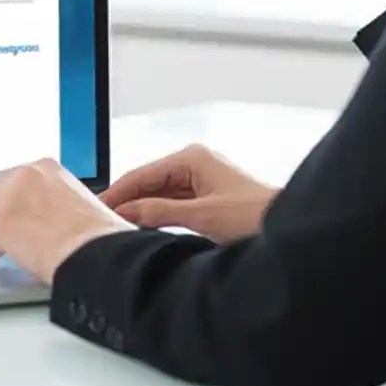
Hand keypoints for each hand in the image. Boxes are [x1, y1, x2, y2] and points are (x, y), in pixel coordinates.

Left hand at [0, 158, 134, 283]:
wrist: (102, 256)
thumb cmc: (102, 243)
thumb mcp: (85, 211)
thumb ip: (63, 209)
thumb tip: (58, 226)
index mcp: (53, 171)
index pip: (15, 179)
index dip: (9, 203)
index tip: (14, 221)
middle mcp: (30, 174)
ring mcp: (11, 195)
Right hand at [98, 144, 279, 243]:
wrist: (288, 227)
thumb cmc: (253, 217)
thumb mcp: (200, 216)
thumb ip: (158, 212)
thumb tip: (126, 212)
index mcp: (192, 158)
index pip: (142, 174)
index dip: (117, 192)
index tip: (96, 208)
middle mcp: (196, 163)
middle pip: (149, 182)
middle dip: (127, 200)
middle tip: (101, 219)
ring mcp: (203, 179)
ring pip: (160, 193)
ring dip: (142, 208)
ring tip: (117, 225)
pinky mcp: (209, 197)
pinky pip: (174, 202)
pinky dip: (158, 213)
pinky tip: (144, 226)